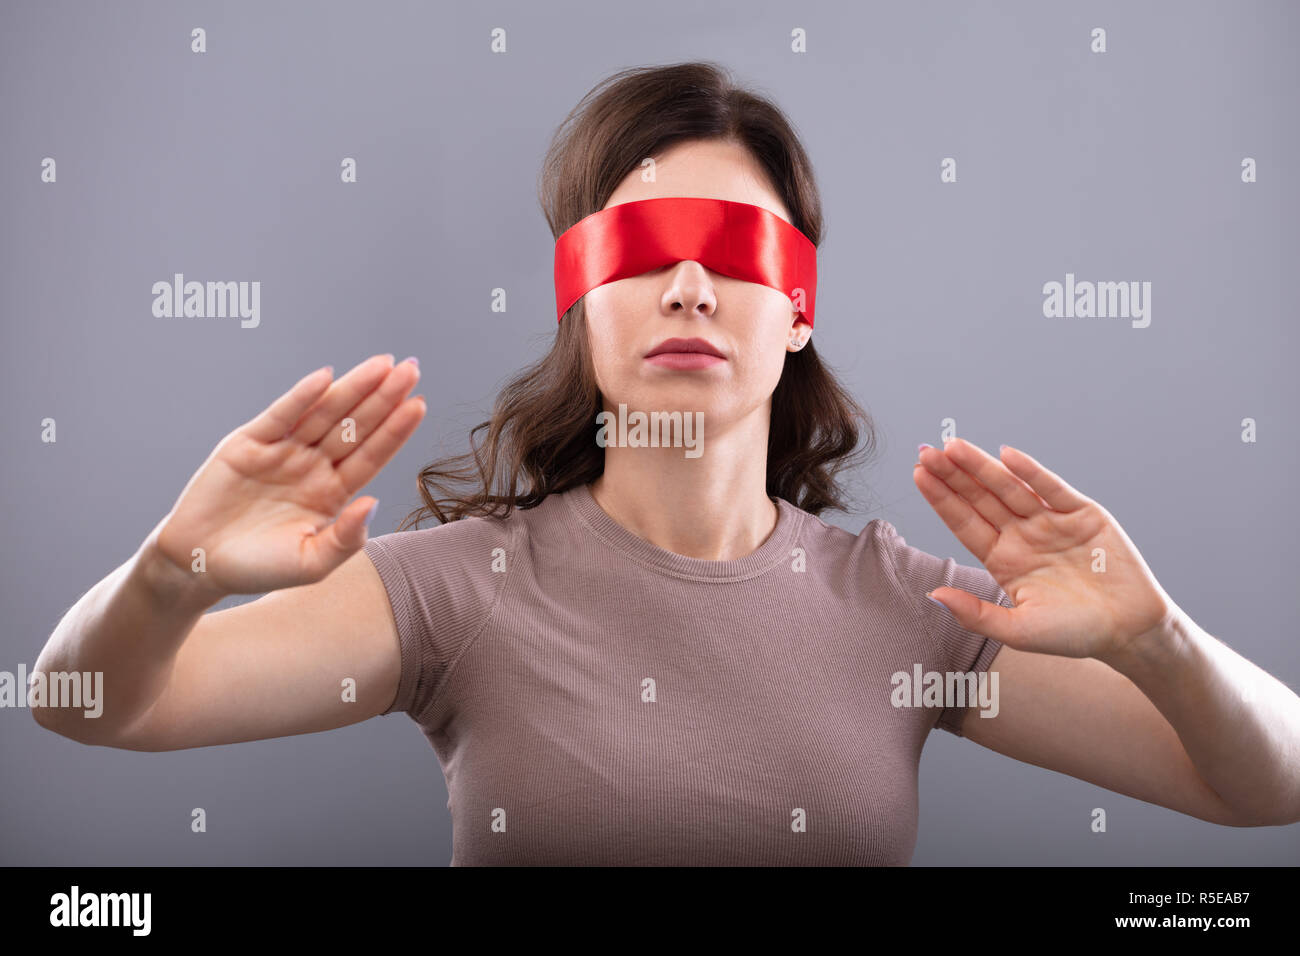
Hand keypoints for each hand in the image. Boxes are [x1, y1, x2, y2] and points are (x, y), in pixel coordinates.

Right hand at [147, 354, 425, 599]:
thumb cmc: (259, 568)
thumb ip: (345, 538)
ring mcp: (283, 451)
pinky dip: (301, 396)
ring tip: (383, 365)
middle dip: (384, 398)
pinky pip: (280, 415)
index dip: (396, 431)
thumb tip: (373, 503)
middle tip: (411, 369)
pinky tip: (326, 378)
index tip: (419, 405)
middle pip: (355, 426)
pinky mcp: (249, 443)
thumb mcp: (311, 563)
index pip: (372, 455)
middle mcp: (313, 466)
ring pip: (324, 414)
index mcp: (333, 492)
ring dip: (353, 388)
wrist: (198, 564)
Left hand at [912, 438, 1177, 660]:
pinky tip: (1007, 455)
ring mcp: (1050, 522)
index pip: (964, 523)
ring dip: (982, 467)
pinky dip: (1031, 471)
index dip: (941, 499)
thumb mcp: (1018, 631)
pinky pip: (1052, 488)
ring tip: (953, 446)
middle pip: (980, 499)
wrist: (1131, 631)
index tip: (918, 475)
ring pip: (1010, 488)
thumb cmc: (1073, 634)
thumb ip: (976, 614)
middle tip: (926, 451)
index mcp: (1002, 559)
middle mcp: (1022, 535)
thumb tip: (934, 594)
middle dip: (953, 475)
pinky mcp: (1082, 514)